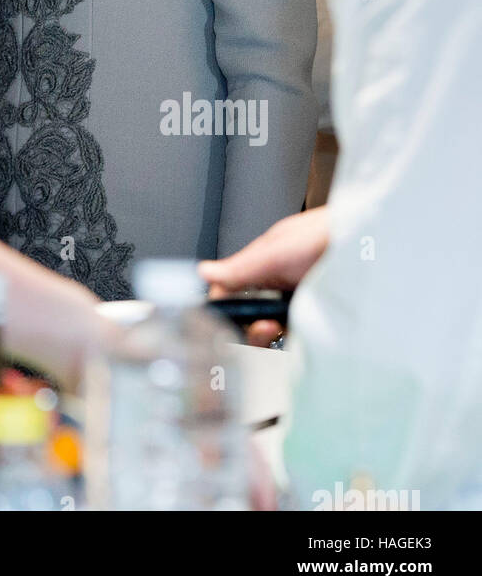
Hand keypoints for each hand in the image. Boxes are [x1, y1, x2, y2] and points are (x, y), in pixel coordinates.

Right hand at [199, 207, 329, 346]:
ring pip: (275, 331)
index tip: (228, 324)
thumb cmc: (328, 233)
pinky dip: (297, 341)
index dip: (226, 311)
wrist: (372, 244)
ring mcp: (302, 303)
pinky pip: (301, 339)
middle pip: (252, 317)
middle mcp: (281, 285)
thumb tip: (204, 272)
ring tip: (280, 328)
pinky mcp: (321, 319)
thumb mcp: (277, 250)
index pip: (232, 292)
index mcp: (265, 265)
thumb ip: (241, 266)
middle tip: (264, 327)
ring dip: (273, 334)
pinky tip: (302, 335)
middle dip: (252, 328)